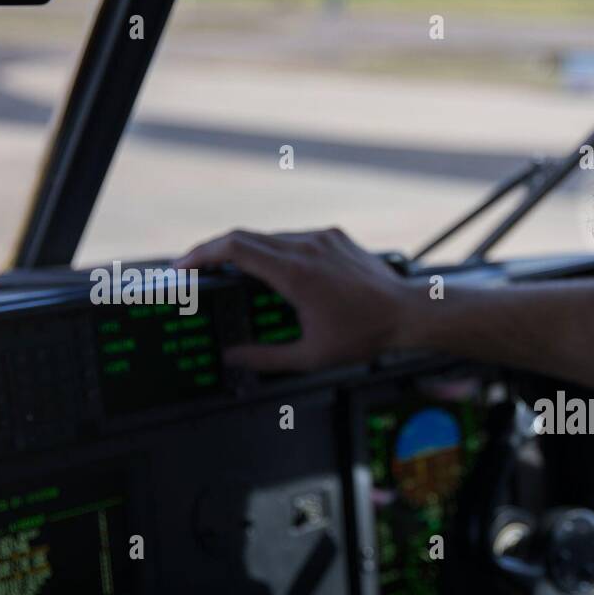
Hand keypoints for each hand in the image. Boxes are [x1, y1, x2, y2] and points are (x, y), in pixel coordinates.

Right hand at [174, 227, 417, 372]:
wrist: (409, 313)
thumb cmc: (366, 335)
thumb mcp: (311, 355)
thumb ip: (265, 358)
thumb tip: (232, 358)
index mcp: (295, 272)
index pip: (234, 248)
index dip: (201, 253)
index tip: (184, 265)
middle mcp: (307, 246)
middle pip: (245, 236)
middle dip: (215, 251)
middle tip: (198, 269)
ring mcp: (322, 237)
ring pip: (270, 236)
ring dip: (249, 251)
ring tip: (235, 274)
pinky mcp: (335, 236)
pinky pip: (295, 237)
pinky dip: (278, 250)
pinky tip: (278, 273)